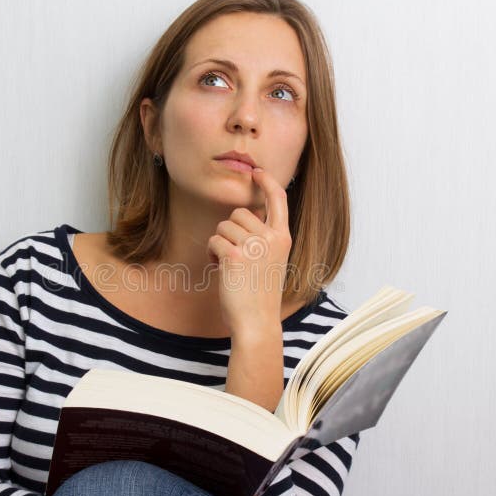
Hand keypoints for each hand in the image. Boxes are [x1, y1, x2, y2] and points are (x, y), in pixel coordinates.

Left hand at [206, 168, 292, 333]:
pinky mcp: (234, 255)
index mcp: (283, 238)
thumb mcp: (272, 261)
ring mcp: (253, 246)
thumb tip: (247, 216)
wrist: (257, 323)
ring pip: (223, 226)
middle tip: (233, 254)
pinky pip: (214, 241)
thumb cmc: (260, 296)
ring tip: (228, 265)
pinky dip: (212, 254)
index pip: (278, 199)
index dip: (267, 182)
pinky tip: (220, 270)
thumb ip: (264, 238)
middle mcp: (271, 238)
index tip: (257, 173)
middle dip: (230, 230)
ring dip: (220, 243)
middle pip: (240, 212)